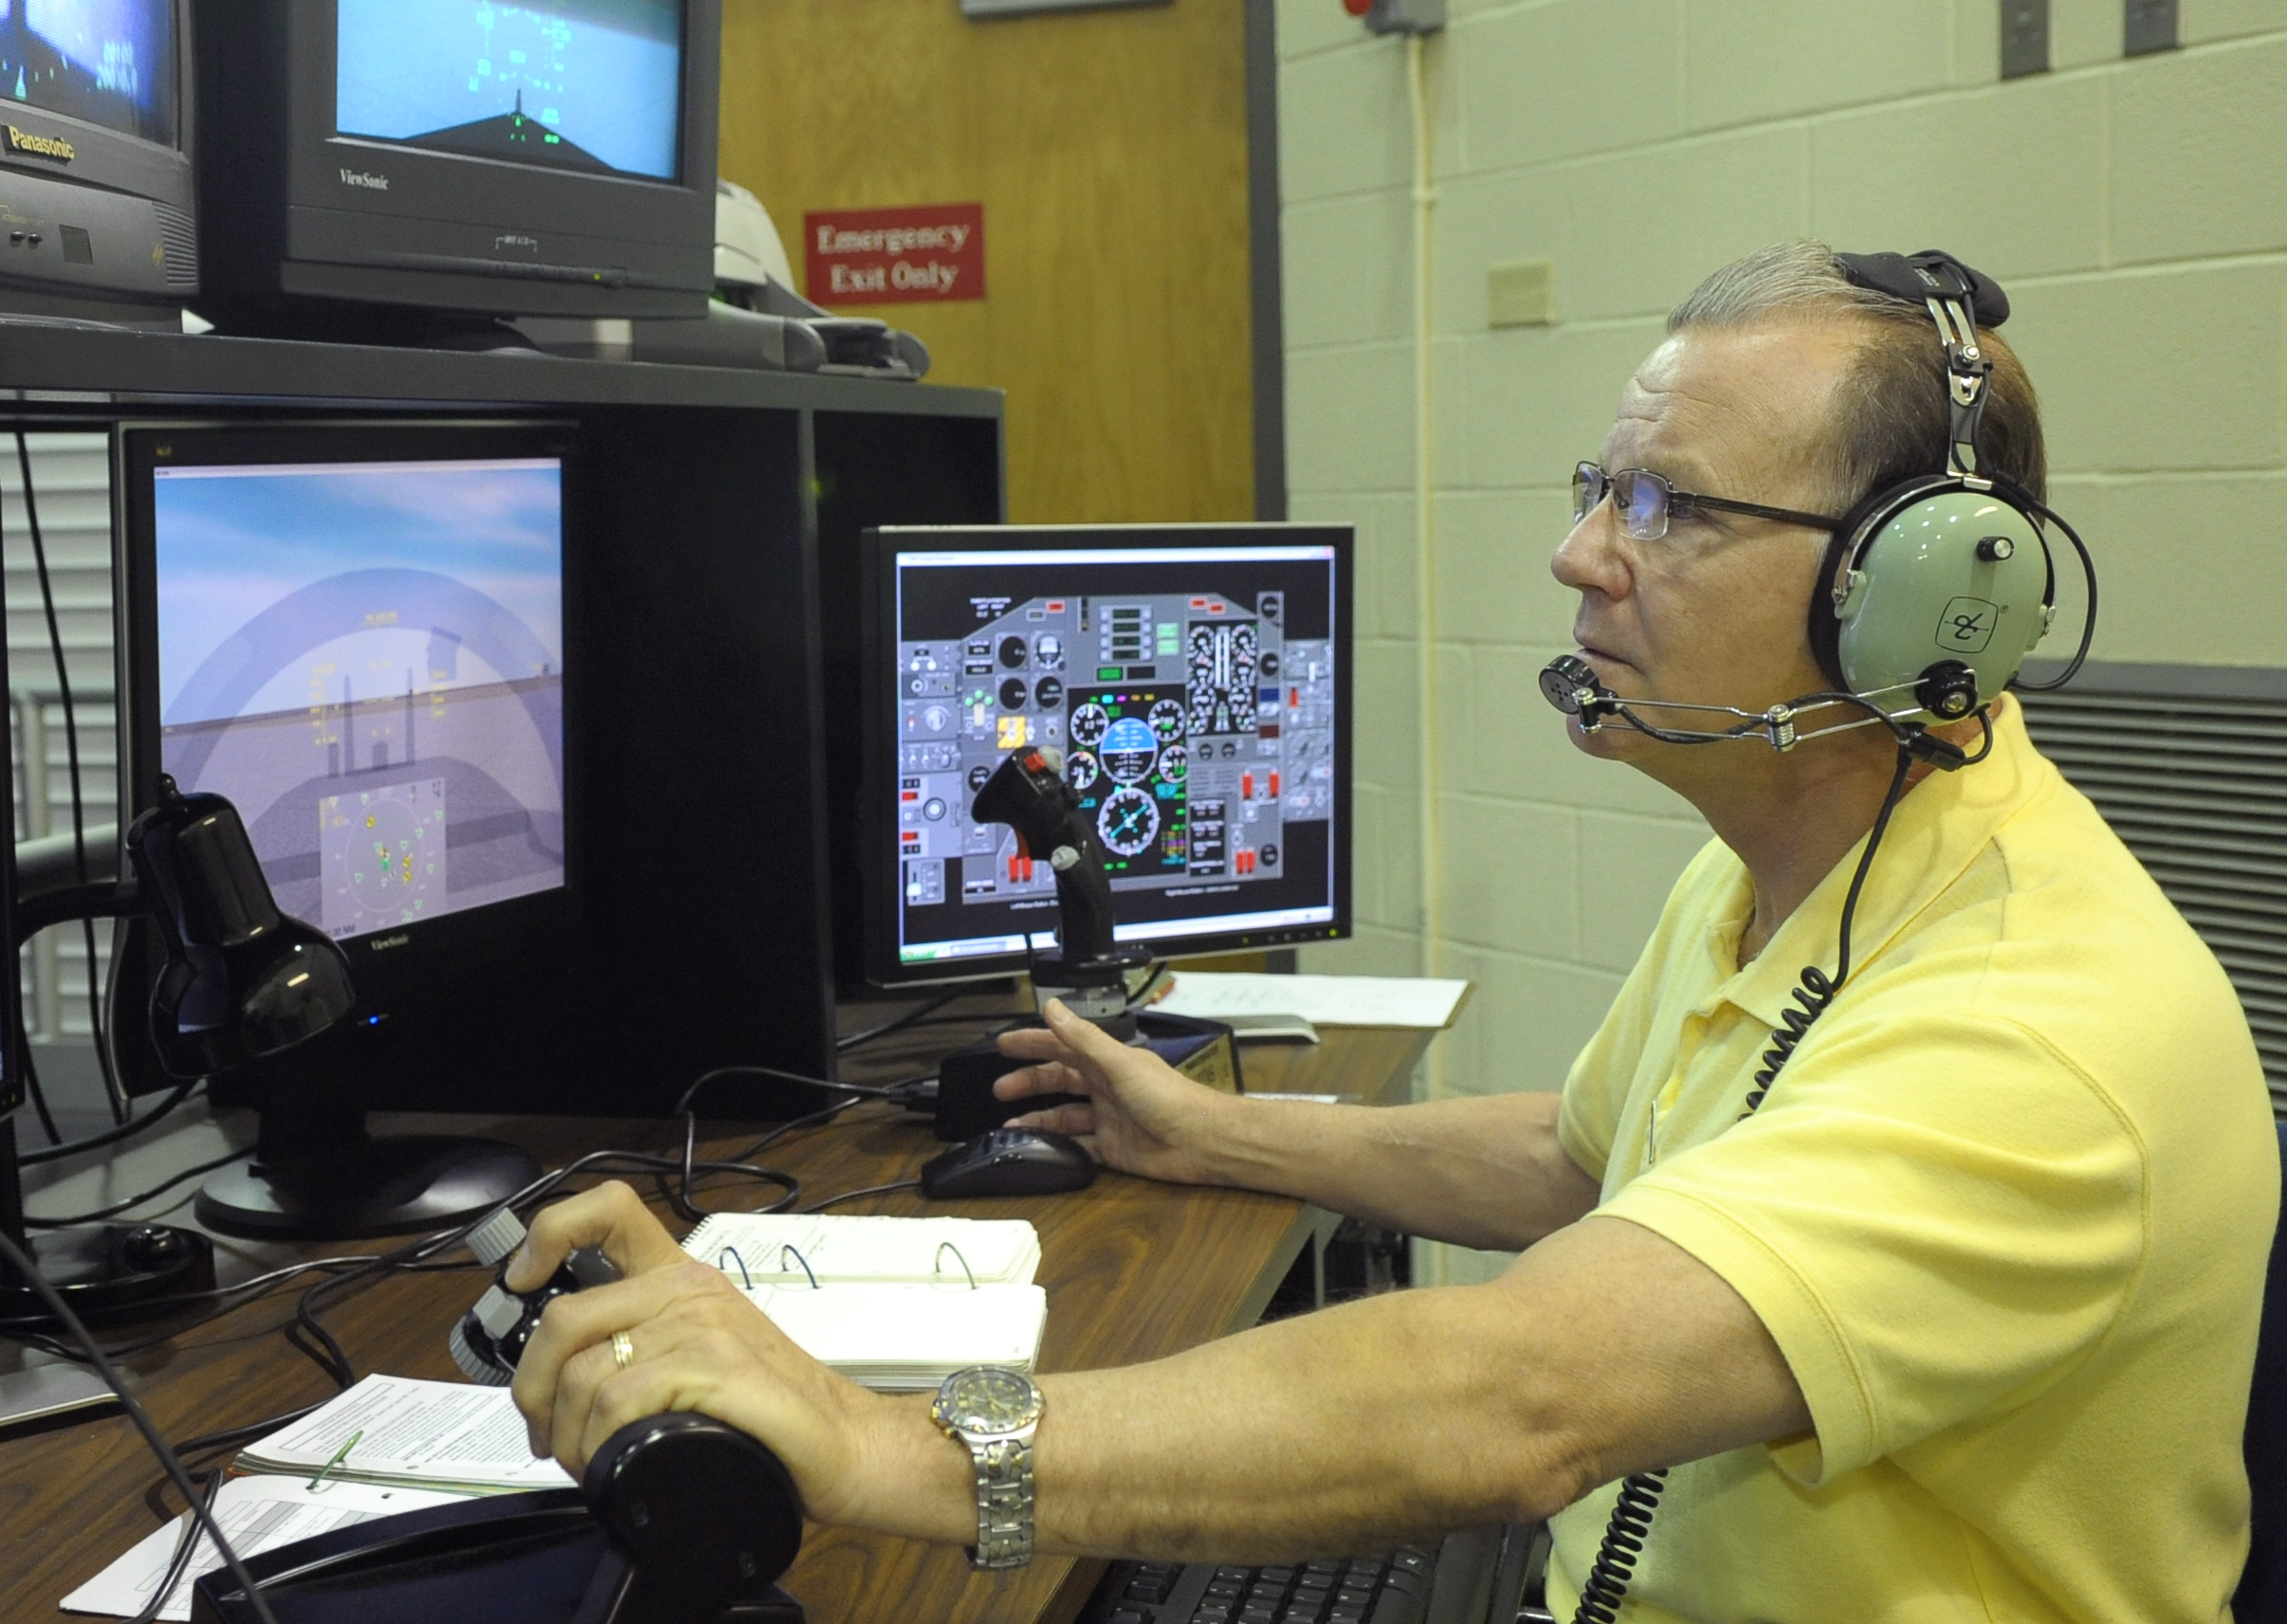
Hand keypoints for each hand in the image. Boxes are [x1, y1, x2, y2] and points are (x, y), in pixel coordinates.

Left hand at [504, 1181, 880, 1520]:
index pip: (609, 1210)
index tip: (523, 1279)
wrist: (845, 1444)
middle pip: (565, 1316)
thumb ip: (648, 1344)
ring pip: (583, 1371)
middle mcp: (689, 1289)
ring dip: (566, 1434)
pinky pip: (617, 1401)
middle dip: (531, 1386)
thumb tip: (564, 1375)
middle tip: (542, 1430)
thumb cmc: (771, 1412)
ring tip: (583, 1462)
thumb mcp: (705, 1355)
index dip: (550, 1233)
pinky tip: (612, 1467)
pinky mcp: (713, 1365)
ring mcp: (702, 1323)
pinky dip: (598, 1446)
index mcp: (683, 1277)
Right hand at [992, 998, 1235, 1184]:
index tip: (1005, 1044)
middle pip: (1060, 1080)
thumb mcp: (1119, 1063)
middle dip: (1029, 1082)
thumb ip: (1083, 1037)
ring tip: (1009, 1127)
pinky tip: (1039, 1150)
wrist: (1201, 1141)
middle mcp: (1106, 1087)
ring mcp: (1109, 1118)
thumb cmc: (1168, 1097)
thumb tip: (1051, 1006)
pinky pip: (1078, 1147)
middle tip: (999, 1089)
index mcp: (1108, 1061)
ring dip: (1038, 1118)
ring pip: (1065, 1116)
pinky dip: (1059, 1148)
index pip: (1063, 1045)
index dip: (1034, 1043)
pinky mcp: (1113, 1149)